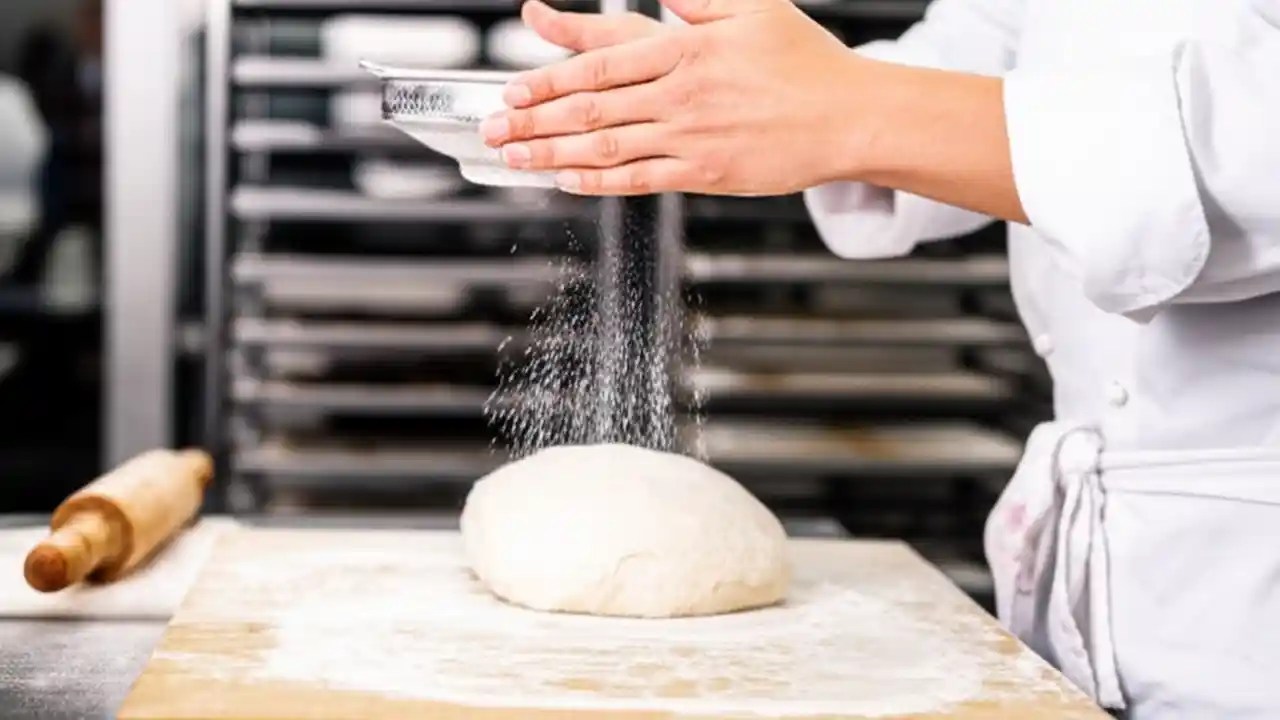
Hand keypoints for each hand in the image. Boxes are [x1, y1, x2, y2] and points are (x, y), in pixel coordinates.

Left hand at [480, 0, 864, 195]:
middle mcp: (681, 94)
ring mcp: (691, 138)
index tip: (513, 88)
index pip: (600, 62)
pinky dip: (597, 180)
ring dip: (551, 152)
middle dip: (533, 119)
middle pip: (589, 107)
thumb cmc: (804, 63)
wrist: (850, 118)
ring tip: (514, 157)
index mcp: (687, 48)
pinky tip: (566, 179)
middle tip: (493, 129)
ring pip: (605, 146)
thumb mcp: (751, 7)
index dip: (548, 76)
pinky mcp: (704, 174)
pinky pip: (638, 180)